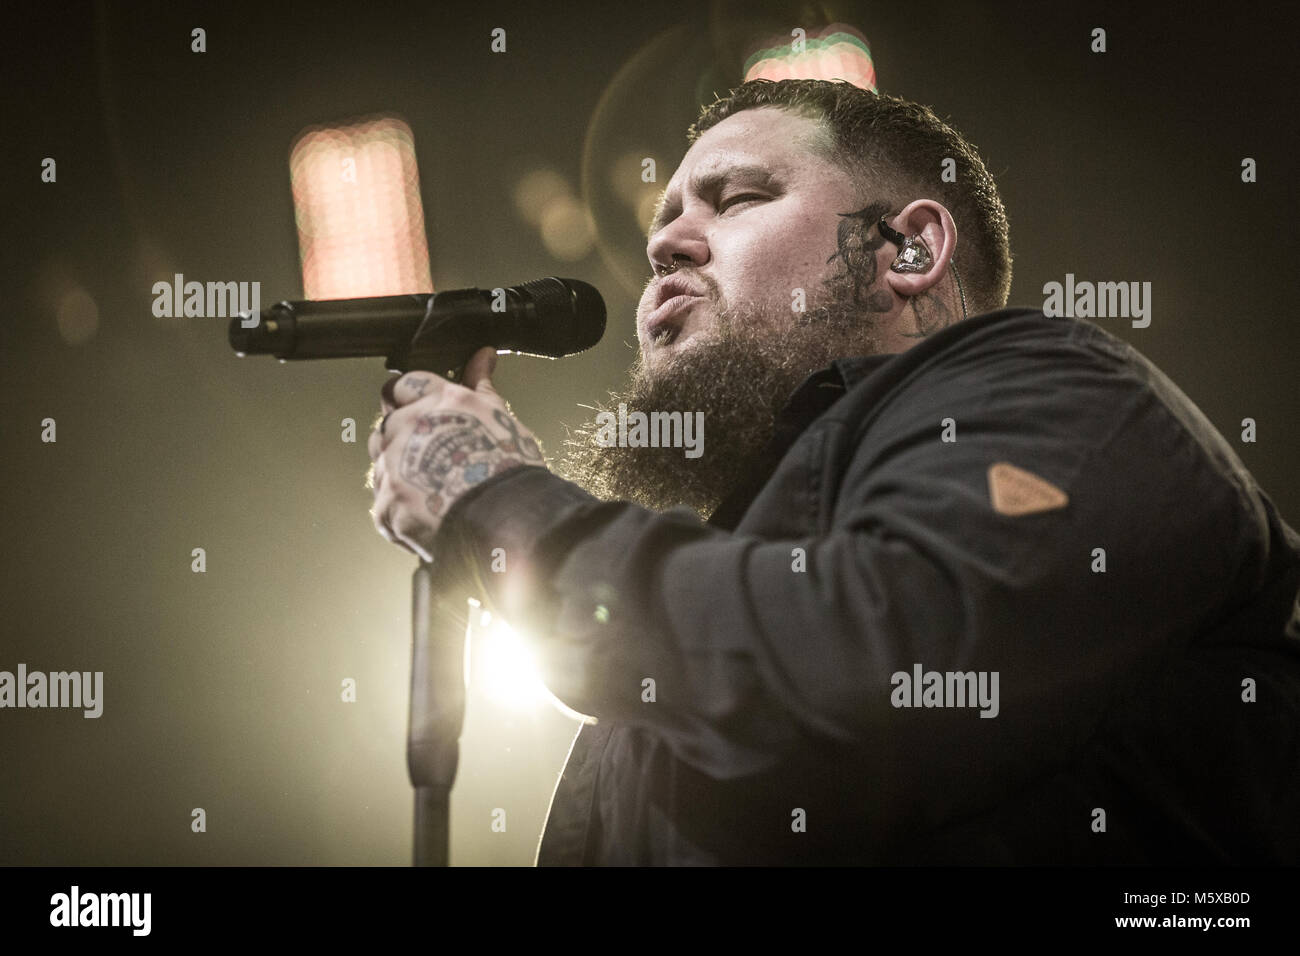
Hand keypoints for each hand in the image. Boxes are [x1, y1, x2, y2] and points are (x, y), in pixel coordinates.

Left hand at [368, 346, 544, 560]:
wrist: (505, 518)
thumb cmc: (509, 466)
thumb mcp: (499, 416)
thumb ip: (481, 384)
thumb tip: (484, 354)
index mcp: (435, 402)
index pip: (400, 386)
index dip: (407, 399)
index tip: (417, 412)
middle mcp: (407, 428)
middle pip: (386, 426)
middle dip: (402, 439)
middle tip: (432, 460)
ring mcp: (392, 467)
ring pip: (382, 464)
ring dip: (399, 473)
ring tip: (432, 491)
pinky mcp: (386, 504)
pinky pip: (385, 504)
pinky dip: (402, 510)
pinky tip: (429, 516)